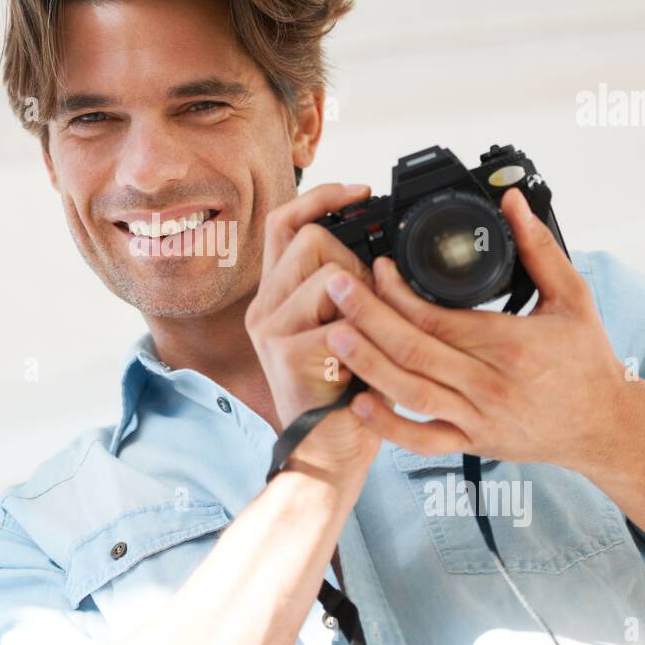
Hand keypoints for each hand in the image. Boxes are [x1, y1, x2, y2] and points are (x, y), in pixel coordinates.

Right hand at [245, 182, 390, 479]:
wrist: (330, 453)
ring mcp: (269, 328)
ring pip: (328, 274)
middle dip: (354, 264)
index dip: (321, 197)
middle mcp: (263, 306)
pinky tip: (360, 363)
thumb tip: (381, 249)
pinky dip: (364, 336)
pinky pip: (339, 317)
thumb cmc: (348, 394)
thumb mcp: (348, 328)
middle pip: (311, 239)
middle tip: (367, 309)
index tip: (362, 191)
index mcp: (275, 295)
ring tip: (364, 340)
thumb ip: (350, 287)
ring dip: (362, 301)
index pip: (285, 222)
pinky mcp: (284, 353)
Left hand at [320, 187, 628, 468]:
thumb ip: (538, 248)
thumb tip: (513, 202)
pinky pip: (422, 440)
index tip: (377, 266)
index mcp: (511, 345)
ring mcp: (479, 419)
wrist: (606, 427)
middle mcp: (490, 385)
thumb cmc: (588, 360)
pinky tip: (358, 402)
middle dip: (368, 316)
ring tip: (332, 335)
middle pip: (414, 350)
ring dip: (366, 364)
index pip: (438, 316)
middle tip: (334, 286)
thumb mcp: (572, 297)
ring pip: (410, 393)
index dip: (398, 292)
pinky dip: (388, 425)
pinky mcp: (472, 444)